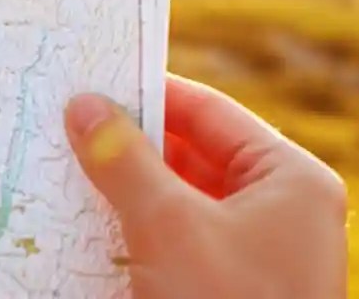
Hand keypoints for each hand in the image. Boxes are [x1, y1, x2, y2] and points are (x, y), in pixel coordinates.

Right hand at [65, 75, 347, 298]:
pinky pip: (181, 248)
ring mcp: (259, 259)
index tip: (93, 82)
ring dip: (129, 193)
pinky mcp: (232, 294)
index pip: (212, 113)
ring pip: (183, 205)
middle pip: (195, 158)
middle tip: (68, 127)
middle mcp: (284, 213)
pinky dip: (139, 236)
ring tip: (66, 173)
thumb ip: (124, 160)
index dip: (150, 95)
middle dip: (132, 147)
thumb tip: (84, 106)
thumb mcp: (168, 228)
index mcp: (292, 180)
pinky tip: (88, 229)